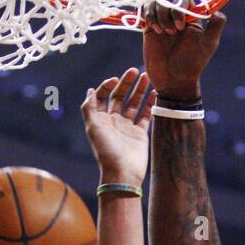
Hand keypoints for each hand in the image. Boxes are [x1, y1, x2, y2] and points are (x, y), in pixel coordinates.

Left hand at [81, 67, 155, 185]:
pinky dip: (150, 104)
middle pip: (120, 97)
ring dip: (140, 90)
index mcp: (101, 119)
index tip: (115, 80)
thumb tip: (89, 90)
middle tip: (135, 71)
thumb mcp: (93, 127)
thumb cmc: (106, 150)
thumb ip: (89, 107)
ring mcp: (127, 127)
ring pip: (134, 103)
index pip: (104, 96)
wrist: (122, 173)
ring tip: (147, 77)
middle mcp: (113, 121)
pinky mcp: (140, 133)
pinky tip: (154, 93)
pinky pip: (146, 115)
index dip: (108, 86)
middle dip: (127, 83)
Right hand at [142, 0, 226, 99]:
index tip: (181, 26)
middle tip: (171, 32)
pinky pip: (144, 10)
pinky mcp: (149, 28)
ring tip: (162, 32)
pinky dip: (147, 14)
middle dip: (168, 11)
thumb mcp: (209, 44)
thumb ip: (216, 24)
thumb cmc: (193, 64)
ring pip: (156, 1)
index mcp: (191, 18)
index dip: (180, 7)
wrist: (173, 81)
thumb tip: (215, 7)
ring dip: (158, 13)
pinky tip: (153, 28)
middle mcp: (176, 17)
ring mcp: (162, 21)